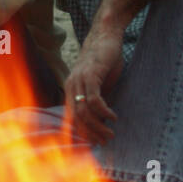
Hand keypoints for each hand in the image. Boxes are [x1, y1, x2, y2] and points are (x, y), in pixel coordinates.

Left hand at [64, 24, 122, 143]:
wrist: (105, 36)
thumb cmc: (104, 61)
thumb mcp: (99, 83)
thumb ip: (97, 99)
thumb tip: (101, 120)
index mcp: (70, 90)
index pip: (70, 117)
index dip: (80, 133)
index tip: (91, 145)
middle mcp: (70, 86)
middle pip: (76, 118)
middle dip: (89, 134)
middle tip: (103, 143)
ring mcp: (79, 80)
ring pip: (84, 111)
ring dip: (97, 126)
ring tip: (110, 135)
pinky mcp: (90, 75)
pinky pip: (93, 99)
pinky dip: (102, 111)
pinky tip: (112, 117)